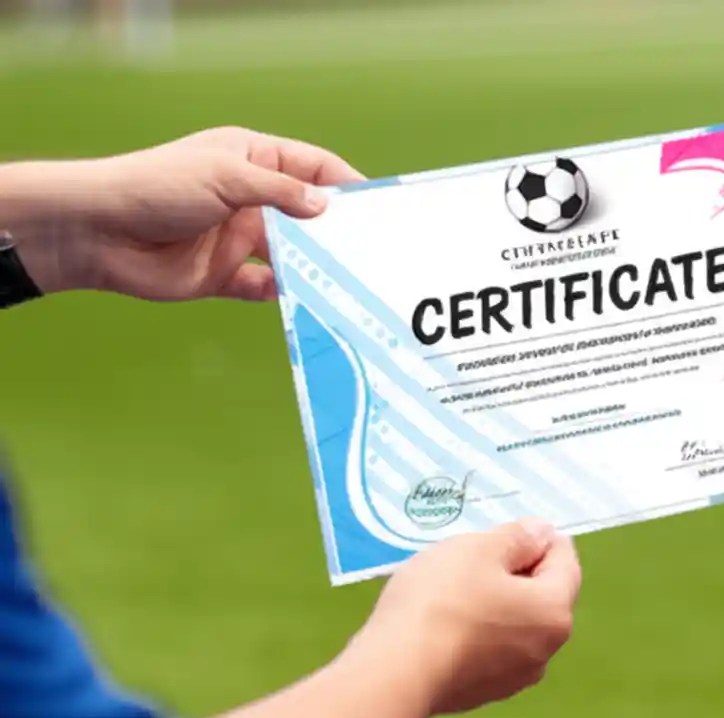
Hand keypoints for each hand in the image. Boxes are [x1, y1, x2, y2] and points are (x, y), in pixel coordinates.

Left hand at [5, 126, 364, 301]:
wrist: (97, 232)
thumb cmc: (157, 187)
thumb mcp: (225, 176)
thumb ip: (279, 191)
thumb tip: (327, 206)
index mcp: (252, 160)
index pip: (312, 167)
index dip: (345, 183)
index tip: (377, 205)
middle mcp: (250, 199)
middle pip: (307, 214)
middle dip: (336, 230)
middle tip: (373, 248)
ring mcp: (238, 238)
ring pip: (291, 254)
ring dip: (316, 265)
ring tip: (350, 280)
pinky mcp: (223, 276)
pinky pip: (264, 287)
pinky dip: (285, 293)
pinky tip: (307, 301)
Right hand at [341, 519, 580, 717]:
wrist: (394, 671)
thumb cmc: (442, 601)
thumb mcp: (479, 549)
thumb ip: (518, 538)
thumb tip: (541, 533)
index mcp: (554, 612)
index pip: (565, 561)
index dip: (540, 537)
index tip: (509, 528)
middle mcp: (545, 650)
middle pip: (542, 594)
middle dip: (516, 570)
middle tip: (476, 554)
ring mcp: (514, 676)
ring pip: (515, 622)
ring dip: (496, 601)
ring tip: (456, 586)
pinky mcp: (483, 692)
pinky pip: (491, 648)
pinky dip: (478, 629)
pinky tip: (446, 619)